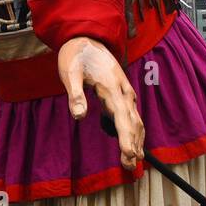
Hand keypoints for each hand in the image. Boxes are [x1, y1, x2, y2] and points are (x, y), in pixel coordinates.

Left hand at [58, 36, 143, 169]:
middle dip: (132, 146)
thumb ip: (75, 95)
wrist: (87, 37)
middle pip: (133, 123)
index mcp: (111, 87)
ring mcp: (126, 92)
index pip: (122, 118)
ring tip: (133, 161)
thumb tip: (78, 117)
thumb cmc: (75, 56)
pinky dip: (135, 131)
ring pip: (136, 120)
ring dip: (136, 141)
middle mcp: (123, 91)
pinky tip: (133, 144)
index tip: (128, 155)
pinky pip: (133, 115)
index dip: (126, 138)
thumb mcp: (69, 73)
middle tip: (129, 167)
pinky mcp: (123, 93)